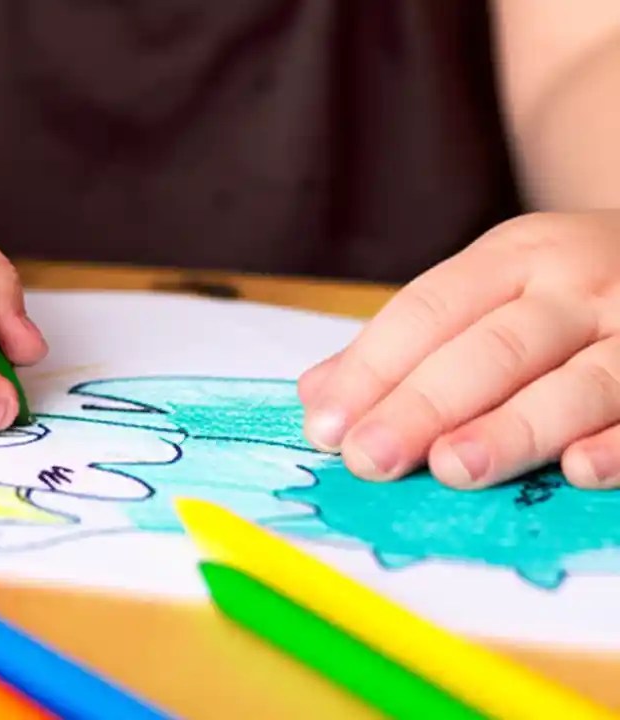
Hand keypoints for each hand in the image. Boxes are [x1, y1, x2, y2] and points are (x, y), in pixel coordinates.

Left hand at [298, 211, 619, 489]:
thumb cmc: (573, 290)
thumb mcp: (495, 287)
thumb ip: (410, 343)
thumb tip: (317, 395)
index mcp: (517, 257)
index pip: (430, 310)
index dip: (374, 368)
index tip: (326, 425)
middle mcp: (579, 287)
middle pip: (493, 348)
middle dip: (424, 405)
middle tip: (370, 458)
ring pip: (576, 383)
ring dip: (512, 428)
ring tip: (452, 468)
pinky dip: (617, 444)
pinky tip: (577, 471)